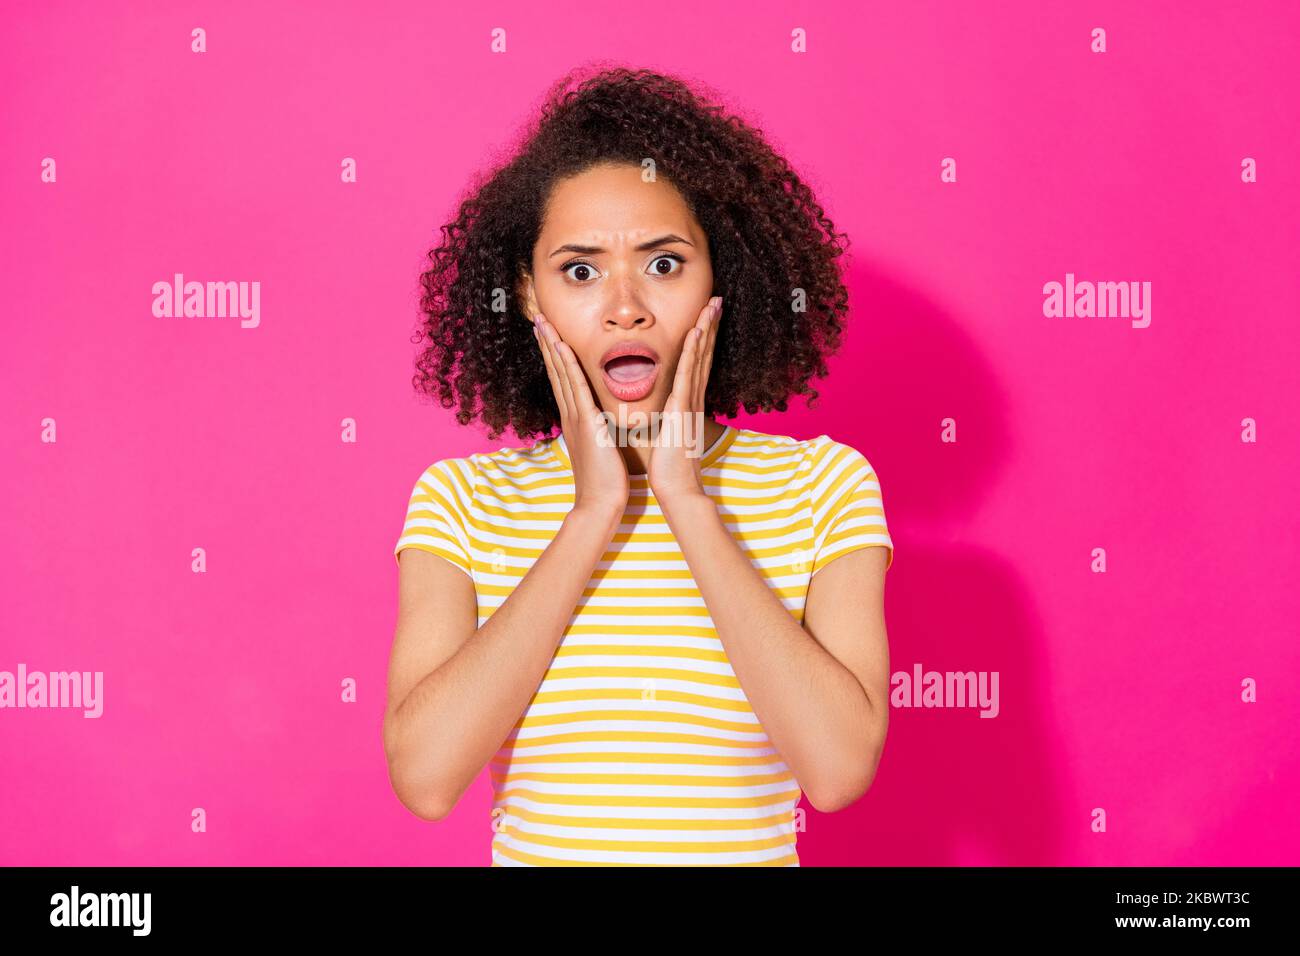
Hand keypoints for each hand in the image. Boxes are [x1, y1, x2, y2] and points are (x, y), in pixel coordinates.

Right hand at [532, 313, 628, 517]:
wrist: (600, 503)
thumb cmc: (604, 480)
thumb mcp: (600, 447)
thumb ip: (598, 430)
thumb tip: (600, 420)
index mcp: (576, 419)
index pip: (563, 379)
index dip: (555, 354)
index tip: (549, 333)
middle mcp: (571, 414)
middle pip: (556, 370)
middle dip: (547, 342)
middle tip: (538, 317)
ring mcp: (576, 417)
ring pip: (561, 373)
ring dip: (552, 346)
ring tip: (543, 322)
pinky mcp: (586, 423)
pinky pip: (576, 388)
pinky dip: (568, 367)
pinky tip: (562, 348)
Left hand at [648, 296, 721, 501]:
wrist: (677, 489)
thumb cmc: (669, 467)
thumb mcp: (669, 435)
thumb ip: (669, 418)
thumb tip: (664, 409)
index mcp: (688, 403)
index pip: (697, 364)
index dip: (704, 338)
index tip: (707, 316)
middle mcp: (693, 399)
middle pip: (704, 355)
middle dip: (710, 326)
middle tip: (717, 300)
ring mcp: (689, 403)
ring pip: (699, 359)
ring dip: (705, 331)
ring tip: (711, 306)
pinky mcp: (682, 411)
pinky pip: (687, 376)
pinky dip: (692, 354)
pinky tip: (695, 334)